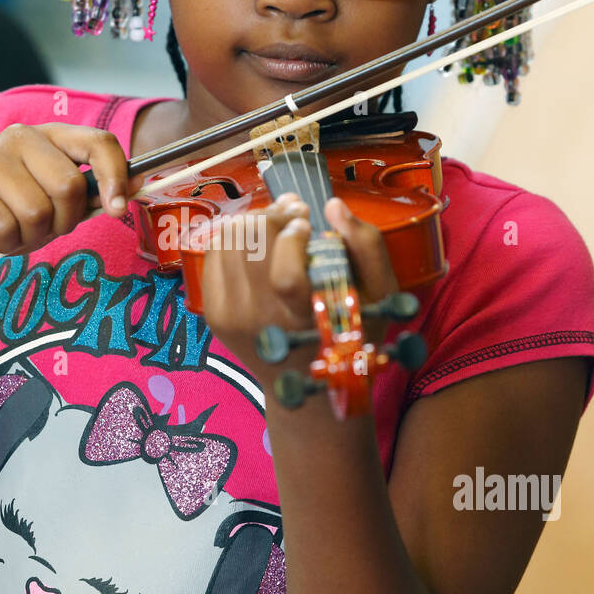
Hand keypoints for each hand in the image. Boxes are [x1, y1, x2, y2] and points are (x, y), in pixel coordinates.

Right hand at [0, 123, 142, 267]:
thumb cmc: (12, 214)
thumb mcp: (55, 202)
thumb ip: (90, 193)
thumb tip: (137, 187)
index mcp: (50, 136)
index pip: (99, 142)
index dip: (116, 176)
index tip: (117, 210)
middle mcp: (19, 138)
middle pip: (69, 186)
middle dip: (63, 221)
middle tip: (44, 228)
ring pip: (37, 212)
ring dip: (30, 237)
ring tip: (15, 232)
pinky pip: (5, 227)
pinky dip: (5, 244)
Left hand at [197, 191, 400, 388]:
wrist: (308, 388)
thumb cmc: (350, 334)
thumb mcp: (380, 293)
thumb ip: (366, 246)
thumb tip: (333, 206)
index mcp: (306, 321)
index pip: (285, 275)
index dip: (292, 236)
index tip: (307, 222)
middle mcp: (262, 322)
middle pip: (249, 246)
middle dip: (272, 215)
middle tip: (293, 210)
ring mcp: (232, 319)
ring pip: (227, 243)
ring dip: (252, 221)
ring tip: (276, 220)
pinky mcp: (215, 315)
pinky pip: (213, 257)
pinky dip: (232, 238)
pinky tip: (255, 239)